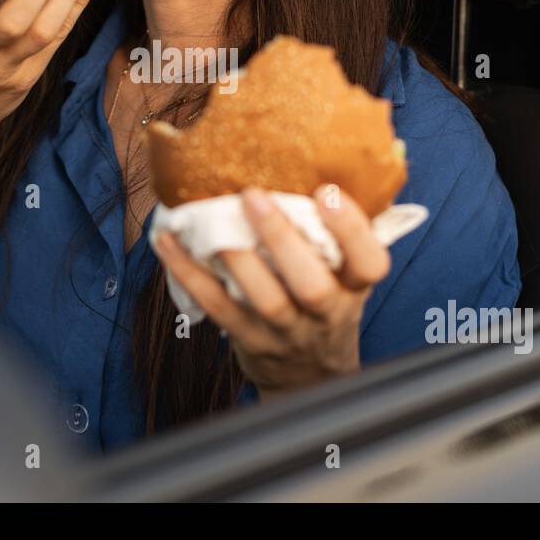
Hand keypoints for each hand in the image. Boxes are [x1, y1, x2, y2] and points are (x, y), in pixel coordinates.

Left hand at [153, 185, 392, 399]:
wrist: (309, 377)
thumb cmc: (325, 305)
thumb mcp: (347, 277)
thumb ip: (342, 233)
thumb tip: (346, 162)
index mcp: (354, 287)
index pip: (370, 263)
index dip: (352, 229)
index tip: (326, 191)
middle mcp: (325, 312)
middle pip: (312, 285)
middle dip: (282, 240)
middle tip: (254, 196)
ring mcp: (286, 331)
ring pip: (266, 300)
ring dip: (237, 260)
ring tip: (212, 223)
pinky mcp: (249, 340)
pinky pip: (218, 307)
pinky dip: (190, 274)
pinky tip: (170, 243)